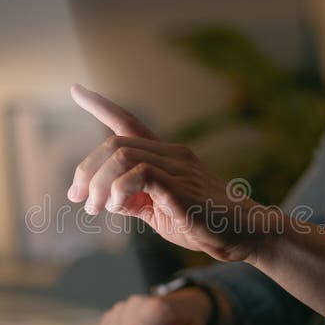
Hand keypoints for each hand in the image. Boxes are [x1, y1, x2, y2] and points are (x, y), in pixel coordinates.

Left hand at [68, 84, 265, 261]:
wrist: (248, 234)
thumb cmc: (206, 224)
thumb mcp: (160, 212)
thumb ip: (135, 200)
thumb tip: (106, 199)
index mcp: (167, 156)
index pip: (130, 122)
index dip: (101, 105)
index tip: (76, 89)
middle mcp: (172, 154)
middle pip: (114, 143)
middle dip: (87, 170)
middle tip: (79, 199)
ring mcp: (178, 168)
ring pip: (121, 155)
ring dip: (99, 183)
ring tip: (97, 208)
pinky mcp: (181, 187)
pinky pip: (139, 175)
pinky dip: (119, 190)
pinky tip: (119, 208)